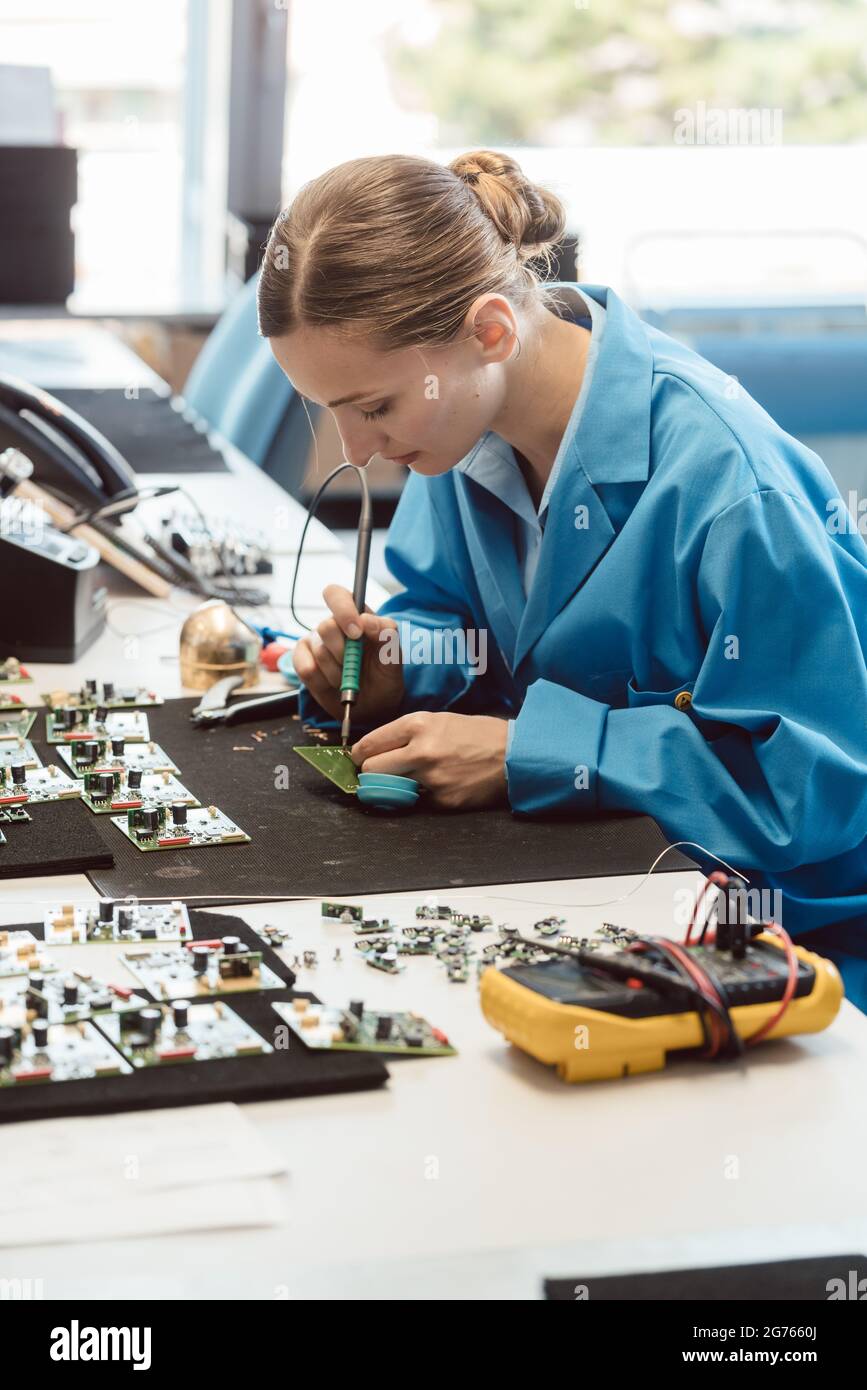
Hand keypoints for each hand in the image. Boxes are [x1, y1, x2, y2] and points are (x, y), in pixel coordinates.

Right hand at [292, 584, 404, 724]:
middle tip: (356, 665)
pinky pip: (306, 669)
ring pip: (319, 652)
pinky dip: (323, 682)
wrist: (373, 704)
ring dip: (338, 672)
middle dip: (344, 652)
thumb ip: (386, 633)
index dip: (343, 610)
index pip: (335, 594)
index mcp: (354, 614)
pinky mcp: (302, 662)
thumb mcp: (393, 656)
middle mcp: (331, 625)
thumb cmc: (383, 675)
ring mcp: (314, 643)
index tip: (356, 633)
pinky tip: (333, 684)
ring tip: (349, 678)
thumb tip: (366, 620)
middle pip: (326, 626)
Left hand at [351, 712, 509, 810]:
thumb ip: (408, 734)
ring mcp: (431, 778)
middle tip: (379, 773)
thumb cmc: (479, 734)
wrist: (515, 754)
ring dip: (397, 785)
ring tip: (415, 778)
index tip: (359, 758)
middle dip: (371, 772)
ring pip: (392, 788)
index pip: (370, 743)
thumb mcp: (440, 720)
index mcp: (418, 724)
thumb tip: (378, 749)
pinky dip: (424, 796)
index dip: (360, 754)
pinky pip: (419, 801)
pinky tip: (442, 786)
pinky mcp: (442, 800)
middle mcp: (421, 750)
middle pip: (372, 769)